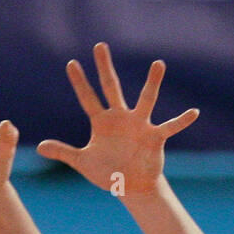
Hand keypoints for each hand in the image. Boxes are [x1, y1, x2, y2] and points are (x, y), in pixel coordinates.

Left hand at [36, 42, 197, 196]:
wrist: (130, 187)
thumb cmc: (107, 173)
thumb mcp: (82, 162)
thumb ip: (63, 152)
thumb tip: (39, 146)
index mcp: (102, 122)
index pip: (87, 98)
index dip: (79, 82)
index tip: (71, 63)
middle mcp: (121, 117)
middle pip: (111, 87)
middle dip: (104, 68)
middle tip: (99, 46)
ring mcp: (139, 125)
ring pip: (145, 99)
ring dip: (152, 83)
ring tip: (158, 64)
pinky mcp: (154, 137)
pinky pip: (170, 127)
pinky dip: (181, 121)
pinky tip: (194, 112)